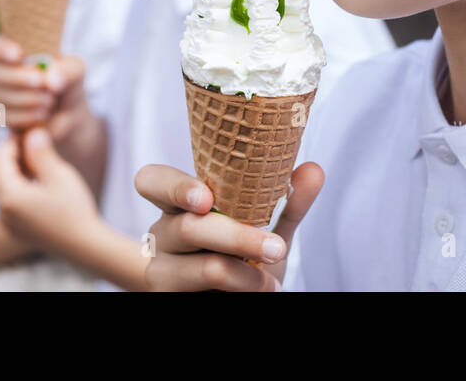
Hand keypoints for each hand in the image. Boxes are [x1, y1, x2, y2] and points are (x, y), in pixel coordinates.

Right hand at [0, 33, 86, 136]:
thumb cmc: (66, 80)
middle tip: (42, 83)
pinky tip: (42, 113)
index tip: (18, 55)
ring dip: (26, 99)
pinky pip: (4, 116)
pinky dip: (25, 116)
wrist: (66, 111)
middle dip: (19, 78)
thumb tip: (51, 81)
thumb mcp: (74, 70)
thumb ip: (67, 71)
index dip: (2, 49)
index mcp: (12, 50)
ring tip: (50, 100)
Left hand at [0, 127, 99, 258]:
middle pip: (0, 173)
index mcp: (9, 197)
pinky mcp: (18, 228)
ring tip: (41, 159)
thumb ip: (40, 152)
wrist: (84, 245)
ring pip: (6, 186)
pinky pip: (12, 199)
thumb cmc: (73, 208)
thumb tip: (31, 134)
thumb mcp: (58, 174)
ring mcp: (9, 222)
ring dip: (19, 169)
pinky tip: (42, 179)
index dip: (12, 142)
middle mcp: (3, 211)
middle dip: (15, 155)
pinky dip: (22, 184)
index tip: (30, 132)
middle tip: (35, 142)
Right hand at [135, 162, 322, 291]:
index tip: (207, 198)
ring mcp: (162, 270)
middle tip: (276, 246)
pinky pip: (206, 292)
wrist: (239, 297)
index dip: (174, 186)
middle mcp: (163, 232)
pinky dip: (242, 290)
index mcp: (179, 202)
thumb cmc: (245, 255)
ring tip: (272, 282)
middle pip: (186, 226)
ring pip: (202, 267)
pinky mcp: (168, 297)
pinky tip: (260, 290)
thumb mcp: (268, 226)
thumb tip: (313, 169)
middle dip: (236, 236)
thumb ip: (288, 200)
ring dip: (246, 274)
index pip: (153, 181)